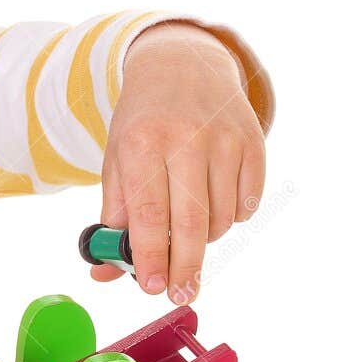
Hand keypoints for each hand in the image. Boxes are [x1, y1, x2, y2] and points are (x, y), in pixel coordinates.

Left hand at [96, 21, 265, 304]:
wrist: (182, 66)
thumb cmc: (143, 125)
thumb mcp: (117, 162)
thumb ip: (115, 219)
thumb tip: (107, 274)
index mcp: (142, 144)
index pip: (148, 213)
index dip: (150, 255)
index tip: (152, 288)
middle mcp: (186, 139)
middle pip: (190, 222)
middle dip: (185, 267)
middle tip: (180, 295)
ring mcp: (225, 139)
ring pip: (221, 218)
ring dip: (204, 238)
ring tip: (187, 225)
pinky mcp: (254, 141)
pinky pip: (247, 202)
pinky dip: (231, 215)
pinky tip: (214, 200)